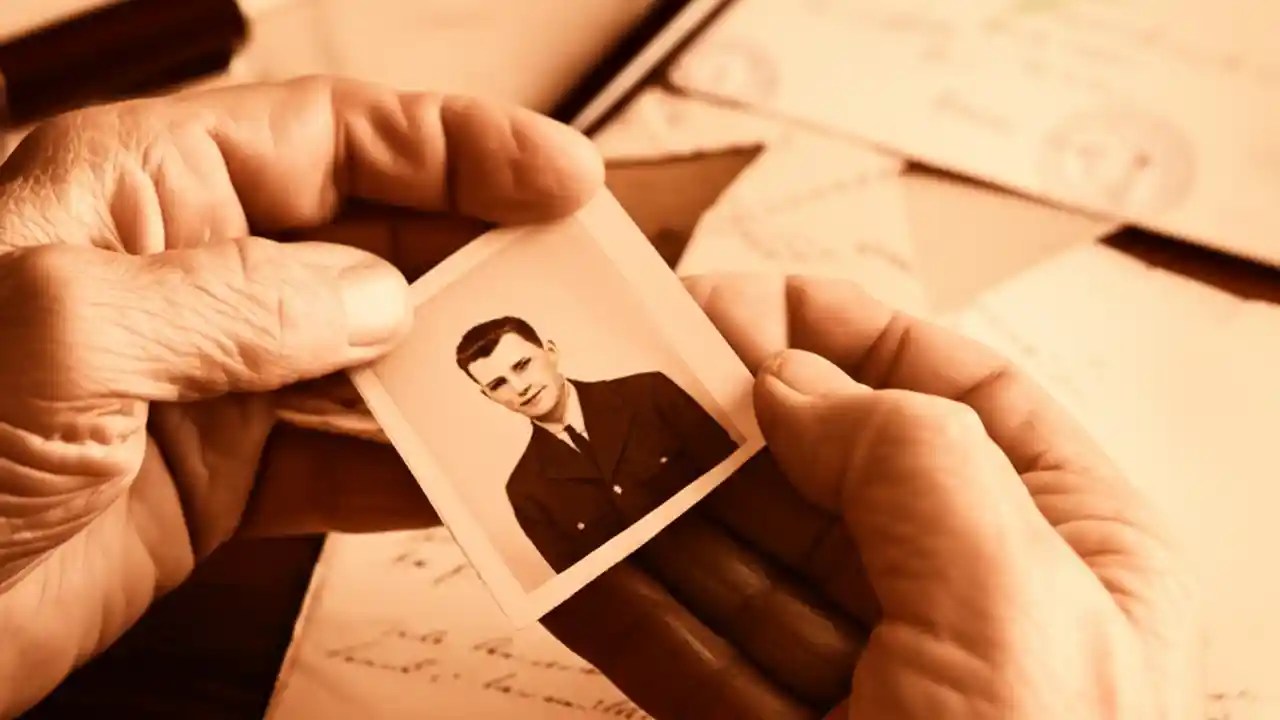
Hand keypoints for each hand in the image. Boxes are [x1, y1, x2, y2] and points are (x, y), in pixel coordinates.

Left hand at [0, 76, 601, 716]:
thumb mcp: (66, 332)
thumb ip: (238, 300)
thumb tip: (379, 301)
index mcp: (146, 188)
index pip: (338, 136)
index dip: (462, 147)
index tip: (564, 179)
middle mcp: (190, 272)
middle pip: (377, 241)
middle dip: (486, 262)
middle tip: (584, 295)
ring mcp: (211, 381)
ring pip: (376, 357)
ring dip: (463, 376)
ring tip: (548, 391)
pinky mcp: (217, 480)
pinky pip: (346, 462)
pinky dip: (414, 475)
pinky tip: (473, 483)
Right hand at [541, 275, 1202, 718]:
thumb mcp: (1020, 616)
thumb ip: (912, 460)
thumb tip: (794, 378)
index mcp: (1067, 545)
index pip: (947, 389)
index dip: (833, 328)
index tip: (724, 302)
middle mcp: (964, 599)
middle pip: (822, 463)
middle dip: (713, 416)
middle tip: (612, 367)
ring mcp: (861, 676)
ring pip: (739, 553)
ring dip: (650, 500)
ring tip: (564, 445)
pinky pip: (685, 650)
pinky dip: (621, 602)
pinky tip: (560, 553)